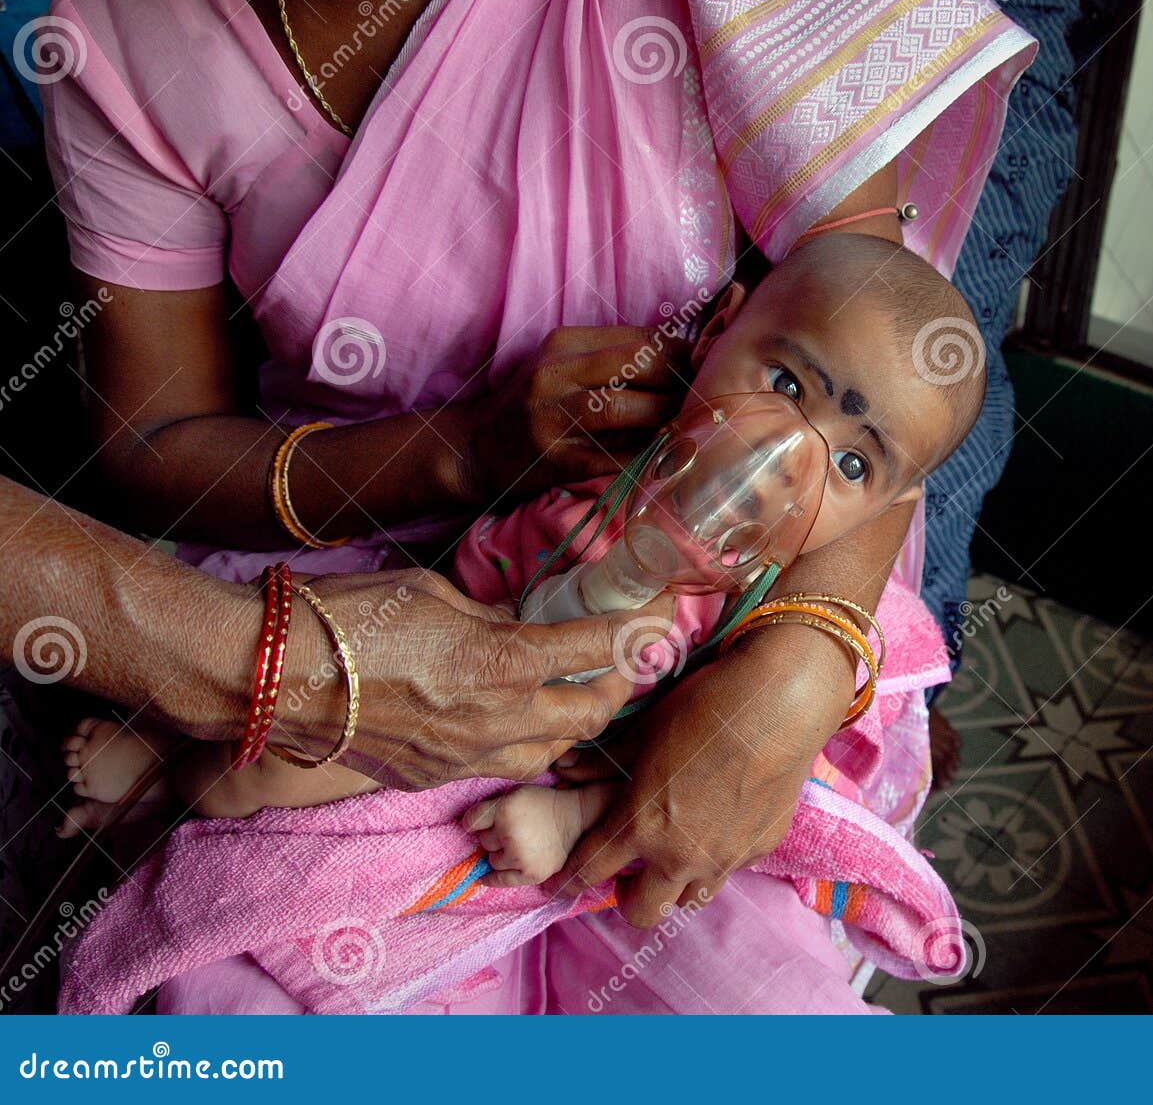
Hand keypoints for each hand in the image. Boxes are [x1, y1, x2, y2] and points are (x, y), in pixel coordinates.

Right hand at [277, 569, 673, 789]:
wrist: (271, 678)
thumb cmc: (346, 617)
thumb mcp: (433, 593)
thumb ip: (488, 616)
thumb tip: (516, 625)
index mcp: (502, 661)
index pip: (598, 647)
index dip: (639, 628)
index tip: (662, 613)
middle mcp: (497, 718)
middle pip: (592, 714)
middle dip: (621, 687)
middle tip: (630, 662)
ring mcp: (466, 757)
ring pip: (553, 751)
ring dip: (576, 724)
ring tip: (581, 695)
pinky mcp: (434, 778)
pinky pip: (502, 766)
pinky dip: (524, 745)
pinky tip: (519, 722)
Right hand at [464, 325, 687, 500]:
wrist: (476, 447)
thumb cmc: (534, 404)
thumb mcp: (563, 366)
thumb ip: (613, 356)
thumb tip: (683, 355)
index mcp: (563, 345)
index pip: (637, 338)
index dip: (680, 352)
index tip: (702, 366)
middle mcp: (556, 375)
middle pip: (636, 365)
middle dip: (679, 379)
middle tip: (702, 394)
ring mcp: (554, 418)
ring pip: (626, 408)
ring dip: (665, 415)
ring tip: (686, 421)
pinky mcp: (558, 459)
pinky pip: (616, 455)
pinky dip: (647, 453)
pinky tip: (665, 452)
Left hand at [550, 624, 851, 926]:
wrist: (779, 705)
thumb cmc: (706, 708)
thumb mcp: (647, 731)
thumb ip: (605, 760)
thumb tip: (566, 769)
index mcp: (642, 825)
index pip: (592, 871)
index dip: (573, 879)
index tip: (566, 882)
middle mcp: (680, 855)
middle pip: (642, 913)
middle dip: (628, 899)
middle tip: (630, 872)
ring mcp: (724, 859)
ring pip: (690, 900)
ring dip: (676, 883)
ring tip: (679, 850)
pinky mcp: (760, 848)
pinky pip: (730, 868)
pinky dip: (718, 855)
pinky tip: (723, 820)